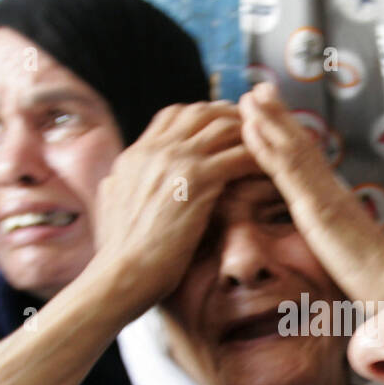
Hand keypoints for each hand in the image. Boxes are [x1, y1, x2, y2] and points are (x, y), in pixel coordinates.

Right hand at [89, 102, 259, 310]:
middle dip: (231, 116)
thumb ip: (121, 182)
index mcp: (137, 153)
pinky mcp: (198, 180)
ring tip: (270, 148)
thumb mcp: (111, 203)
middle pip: (202, 112)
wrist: (123, 272)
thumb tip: (118, 177)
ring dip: (250, 134)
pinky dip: (259, 159)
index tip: (222, 127)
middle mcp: (157, 148)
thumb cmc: (120, 252)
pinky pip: (239, 156)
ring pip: (223, 127)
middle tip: (255, 132)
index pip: (175, 115)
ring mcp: (177, 160)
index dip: (203, 116)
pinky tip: (272, 170)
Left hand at [239, 83, 383, 302]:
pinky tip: (251, 129)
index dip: (290, 135)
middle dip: (278, 115)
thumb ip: (338, 241)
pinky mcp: (320, 210)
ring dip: (269, 120)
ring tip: (248, 96)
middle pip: (303, 145)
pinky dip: (268, 147)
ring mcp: (327, 197)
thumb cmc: (380, 283)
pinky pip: (289, 172)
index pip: (310, 161)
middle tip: (257, 88)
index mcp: (337, 201)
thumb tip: (332, 240)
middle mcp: (333, 191)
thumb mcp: (350, 257)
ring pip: (294, 149)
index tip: (271, 111)